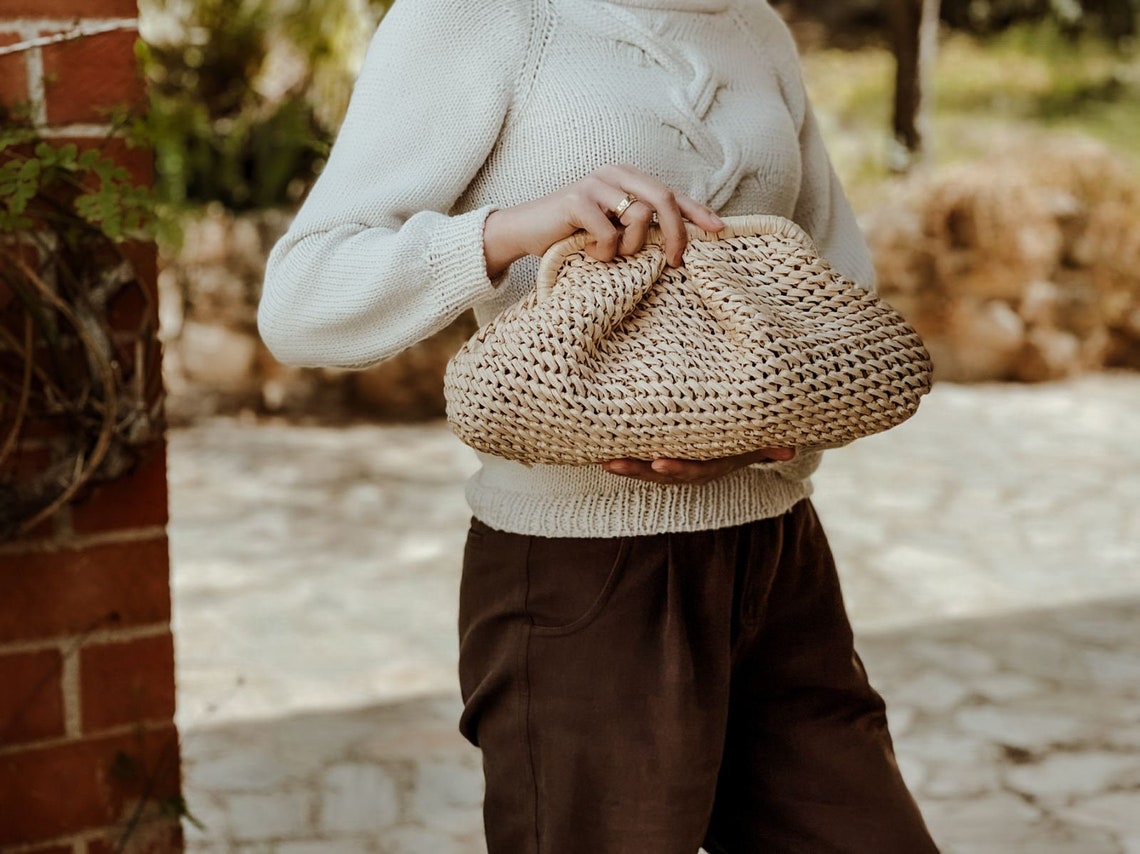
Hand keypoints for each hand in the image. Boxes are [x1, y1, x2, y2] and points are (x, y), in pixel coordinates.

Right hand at [483, 164, 723, 278]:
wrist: (525, 232)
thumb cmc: (574, 235)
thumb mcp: (614, 228)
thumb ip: (642, 227)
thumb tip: (682, 242)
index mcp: (627, 177)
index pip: (672, 194)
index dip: (698, 212)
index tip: (720, 230)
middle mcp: (614, 174)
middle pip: (664, 198)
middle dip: (676, 234)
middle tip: (675, 263)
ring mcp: (594, 184)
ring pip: (639, 218)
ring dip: (630, 248)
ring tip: (608, 254)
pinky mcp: (576, 200)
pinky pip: (610, 235)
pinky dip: (603, 253)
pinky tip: (587, 252)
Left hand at [601, 448, 795, 485]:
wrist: (746, 439)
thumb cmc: (752, 432)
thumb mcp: (762, 437)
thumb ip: (771, 444)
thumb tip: (789, 450)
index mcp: (717, 464)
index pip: (697, 470)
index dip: (678, 469)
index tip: (659, 463)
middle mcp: (696, 469)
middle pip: (664, 475)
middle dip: (637, 470)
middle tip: (611, 463)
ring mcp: (679, 465)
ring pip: (650, 471)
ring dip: (626, 467)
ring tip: (601, 459)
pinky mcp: (665, 456)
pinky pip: (644, 462)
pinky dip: (626, 459)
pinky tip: (601, 451)